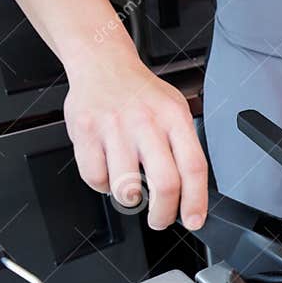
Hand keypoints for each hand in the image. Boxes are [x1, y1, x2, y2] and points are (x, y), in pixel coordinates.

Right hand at [63, 52, 207, 230]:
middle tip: (160, 220)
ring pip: (126, 187)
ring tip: (131, 186)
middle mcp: (146, 121)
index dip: (196, 201)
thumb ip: (184, 148)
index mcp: (174, 117)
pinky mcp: (85, 131)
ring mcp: (114, 126)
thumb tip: (192, 195)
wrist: (102, 63)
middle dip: (163, 214)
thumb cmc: (141, 93)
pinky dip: (103, 185)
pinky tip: (109, 170)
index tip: (194, 220)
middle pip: (165, 183)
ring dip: (130, 199)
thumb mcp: (175, 110)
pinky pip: (96, 178)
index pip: (193, 167)